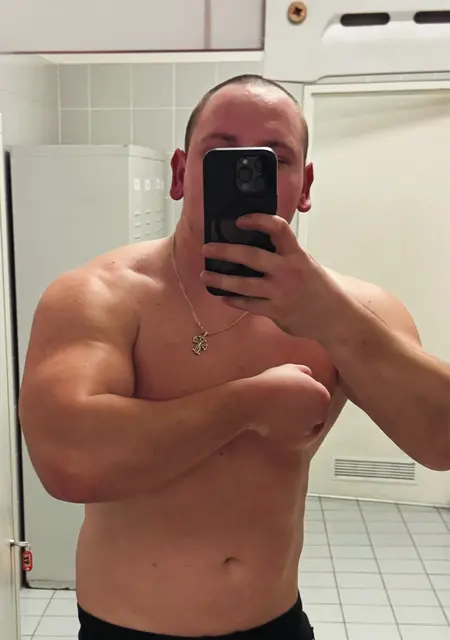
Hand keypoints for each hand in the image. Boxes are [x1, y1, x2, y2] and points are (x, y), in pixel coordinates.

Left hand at [201, 214, 349, 342]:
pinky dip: (233, 300)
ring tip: (205, 276)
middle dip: (225, 251)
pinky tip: (223, 296)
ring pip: (243, 284)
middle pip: (251, 256)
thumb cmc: (320, 289)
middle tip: (207, 249)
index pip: (278, 228)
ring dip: (221, 279)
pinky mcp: (276, 311)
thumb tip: (257, 245)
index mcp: (297, 255)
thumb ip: (285, 255)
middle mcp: (287, 271)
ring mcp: (281, 292)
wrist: (335, 317)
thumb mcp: (307, 264)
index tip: (240, 220)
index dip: (257, 220)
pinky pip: (248, 305)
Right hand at [245, 364, 330, 450]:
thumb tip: (308, 375)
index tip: (299, 396)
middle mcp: (320, 414)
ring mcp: (308, 429)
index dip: (310, 398)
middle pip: (318, 415)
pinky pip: (297, 439)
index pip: (322, 400)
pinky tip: (280, 425)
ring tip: (283, 415)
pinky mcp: (296, 442)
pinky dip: (291, 434)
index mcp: (323, 395)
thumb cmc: (272, 383)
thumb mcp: (291, 368)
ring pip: (308, 429)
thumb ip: (304, 372)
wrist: (255, 401)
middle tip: (290, 406)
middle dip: (308, 412)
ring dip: (299, 424)